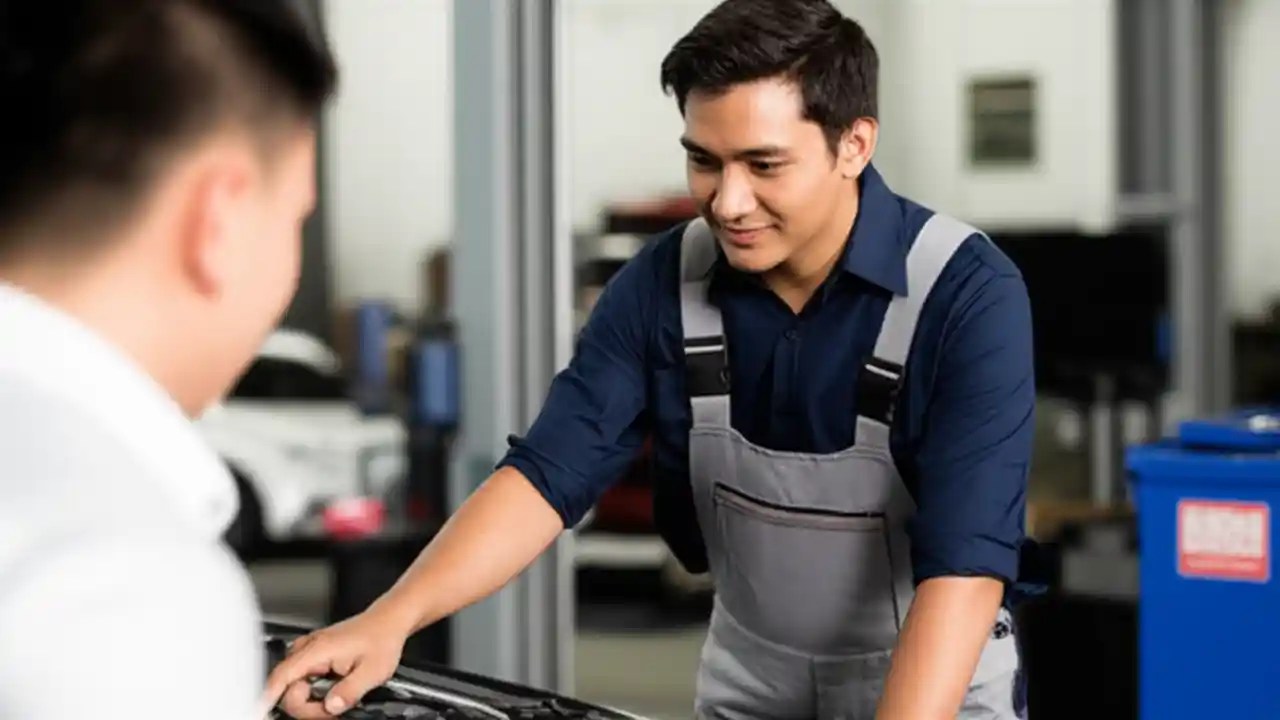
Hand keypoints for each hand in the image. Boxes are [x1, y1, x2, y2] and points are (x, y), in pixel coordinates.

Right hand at [262, 608, 411, 717]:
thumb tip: (330, 707)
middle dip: (307, 705)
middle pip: (288, 688)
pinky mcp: (314, 657)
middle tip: (334, 708)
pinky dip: (313, 691)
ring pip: (295, 685)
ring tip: (338, 697)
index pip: (282, 676)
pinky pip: (302, 680)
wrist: (388, 622)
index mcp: (318, 649)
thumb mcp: (373, 670)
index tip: (258, 711)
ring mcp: (310, 652)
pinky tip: (332, 690)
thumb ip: (349, 691)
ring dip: (312, 699)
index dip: (267, 696)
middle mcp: (308, 648)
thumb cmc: (381, 638)